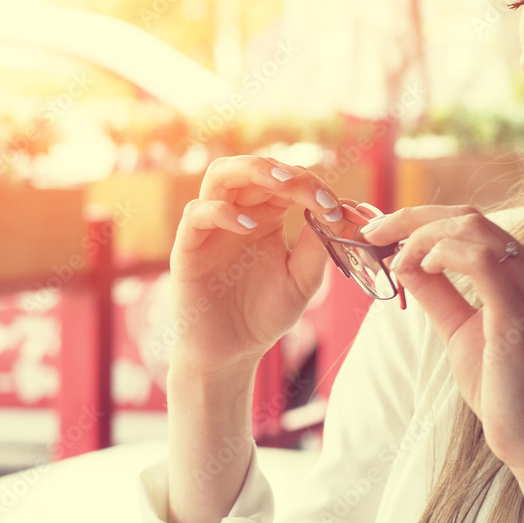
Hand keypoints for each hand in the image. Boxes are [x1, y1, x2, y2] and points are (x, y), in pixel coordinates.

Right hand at [168, 155, 347, 376]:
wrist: (231, 353)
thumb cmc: (265, 315)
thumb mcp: (302, 280)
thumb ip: (316, 247)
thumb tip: (335, 212)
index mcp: (266, 216)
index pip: (285, 181)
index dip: (311, 185)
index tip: (334, 206)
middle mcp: (238, 214)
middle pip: (253, 168)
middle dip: (284, 170)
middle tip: (307, 186)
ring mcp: (211, 228)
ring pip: (220, 175)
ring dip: (253, 171)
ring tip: (283, 185)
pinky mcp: (188, 248)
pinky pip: (197, 214)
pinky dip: (223, 212)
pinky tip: (250, 226)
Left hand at [362, 205, 523, 476]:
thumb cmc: (504, 389)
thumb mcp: (461, 329)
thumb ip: (437, 292)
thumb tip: (403, 261)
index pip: (473, 224)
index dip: (423, 219)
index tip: (382, 231)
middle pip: (470, 218)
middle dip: (414, 219)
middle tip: (374, 233)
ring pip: (471, 230)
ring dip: (422, 237)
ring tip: (396, 260)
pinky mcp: (521, 310)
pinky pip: (480, 260)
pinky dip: (443, 254)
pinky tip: (422, 268)